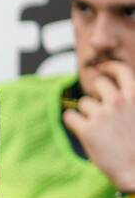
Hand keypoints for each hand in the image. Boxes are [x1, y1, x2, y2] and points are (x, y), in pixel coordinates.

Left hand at [63, 61, 134, 192]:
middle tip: (96, 106)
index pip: (120, 70)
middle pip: (98, 83)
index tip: (100, 68)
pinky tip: (78, 128)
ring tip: (94, 126)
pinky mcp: (87, 130)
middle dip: (95, 92)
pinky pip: (69, 116)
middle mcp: (118, 101)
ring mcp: (102, 115)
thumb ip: (129, 102)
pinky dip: (71, 121)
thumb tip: (116, 94)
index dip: (108, 67)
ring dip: (85, 112)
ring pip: (83, 102)